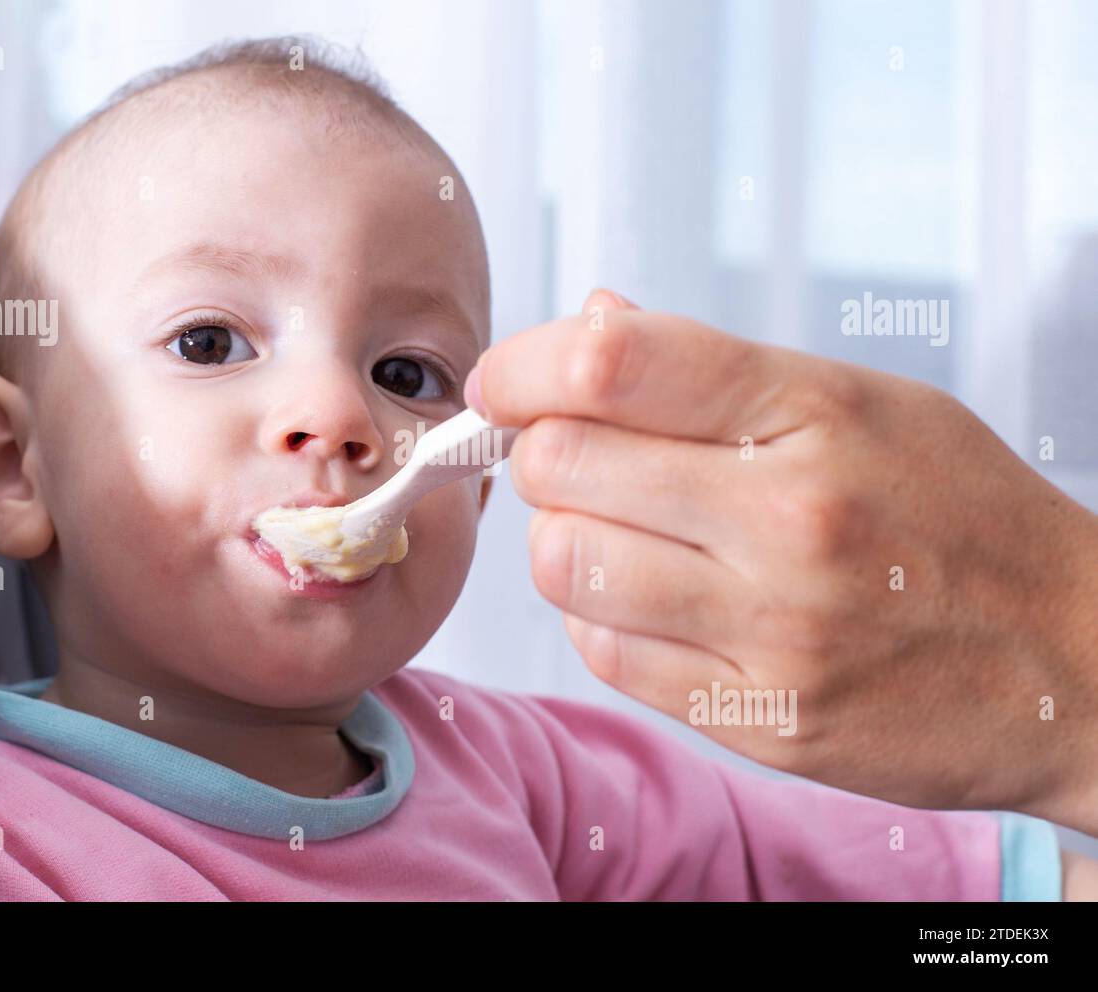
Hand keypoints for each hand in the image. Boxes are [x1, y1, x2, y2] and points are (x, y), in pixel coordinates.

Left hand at [466, 290, 1097, 835]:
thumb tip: (590, 320)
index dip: (523, 367)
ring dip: (567, 542)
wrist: (1077, 660)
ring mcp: (774, 629)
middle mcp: (789, 521)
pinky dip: (603, 621)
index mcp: (813, 412)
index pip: (609, 364)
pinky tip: (655, 603)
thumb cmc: (959, 516)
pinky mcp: (763, 717)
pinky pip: (605, 654)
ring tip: (621, 535)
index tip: (505, 383)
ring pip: (564, 565)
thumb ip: (713, 365)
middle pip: (561, 466)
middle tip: (581, 462)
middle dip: (545, 455)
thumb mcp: (861, 402)